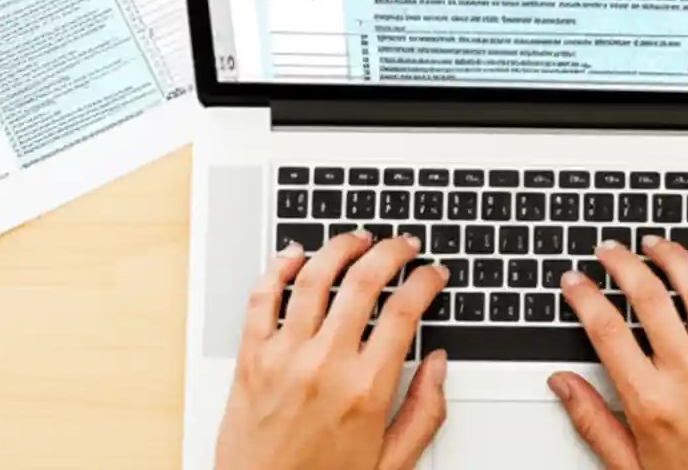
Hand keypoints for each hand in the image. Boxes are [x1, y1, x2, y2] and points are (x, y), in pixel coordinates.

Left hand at [215, 231, 449, 469]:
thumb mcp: (392, 463)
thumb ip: (424, 412)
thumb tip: (437, 365)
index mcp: (365, 389)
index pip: (405, 311)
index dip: (426, 281)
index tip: (433, 273)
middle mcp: (324, 365)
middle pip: (363, 281)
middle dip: (391, 252)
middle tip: (403, 245)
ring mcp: (284, 357)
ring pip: (314, 278)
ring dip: (339, 248)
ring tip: (357, 239)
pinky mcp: (250, 360)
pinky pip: (261, 298)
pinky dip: (277, 268)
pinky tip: (293, 255)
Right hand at [550, 236, 687, 469]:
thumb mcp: (631, 467)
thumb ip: (594, 421)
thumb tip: (562, 383)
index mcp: (652, 403)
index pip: (608, 332)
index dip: (585, 298)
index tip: (574, 281)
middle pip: (650, 300)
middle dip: (623, 265)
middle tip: (609, 250)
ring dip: (676, 260)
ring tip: (657, 243)